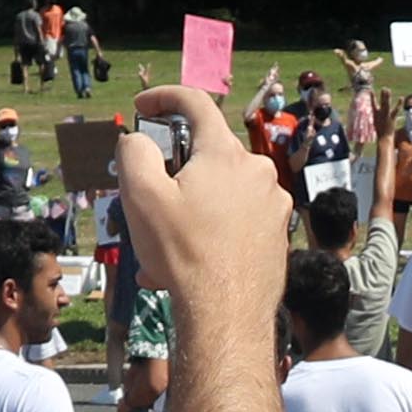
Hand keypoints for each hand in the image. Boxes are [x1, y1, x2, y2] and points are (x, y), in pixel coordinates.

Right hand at [113, 84, 291, 314]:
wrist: (227, 314)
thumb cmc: (184, 253)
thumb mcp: (140, 195)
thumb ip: (134, 152)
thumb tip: (139, 140)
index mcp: (226, 153)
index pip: (194, 103)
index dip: (162, 97)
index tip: (141, 107)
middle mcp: (257, 171)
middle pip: (206, 156)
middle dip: (172, 176)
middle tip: (147, 204)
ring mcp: (273, 204)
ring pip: (219, 194)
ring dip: (188, 213)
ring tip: (162, 251)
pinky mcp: (277, 234)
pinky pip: (236, 221)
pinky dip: (210, 233)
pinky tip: (187, 265)